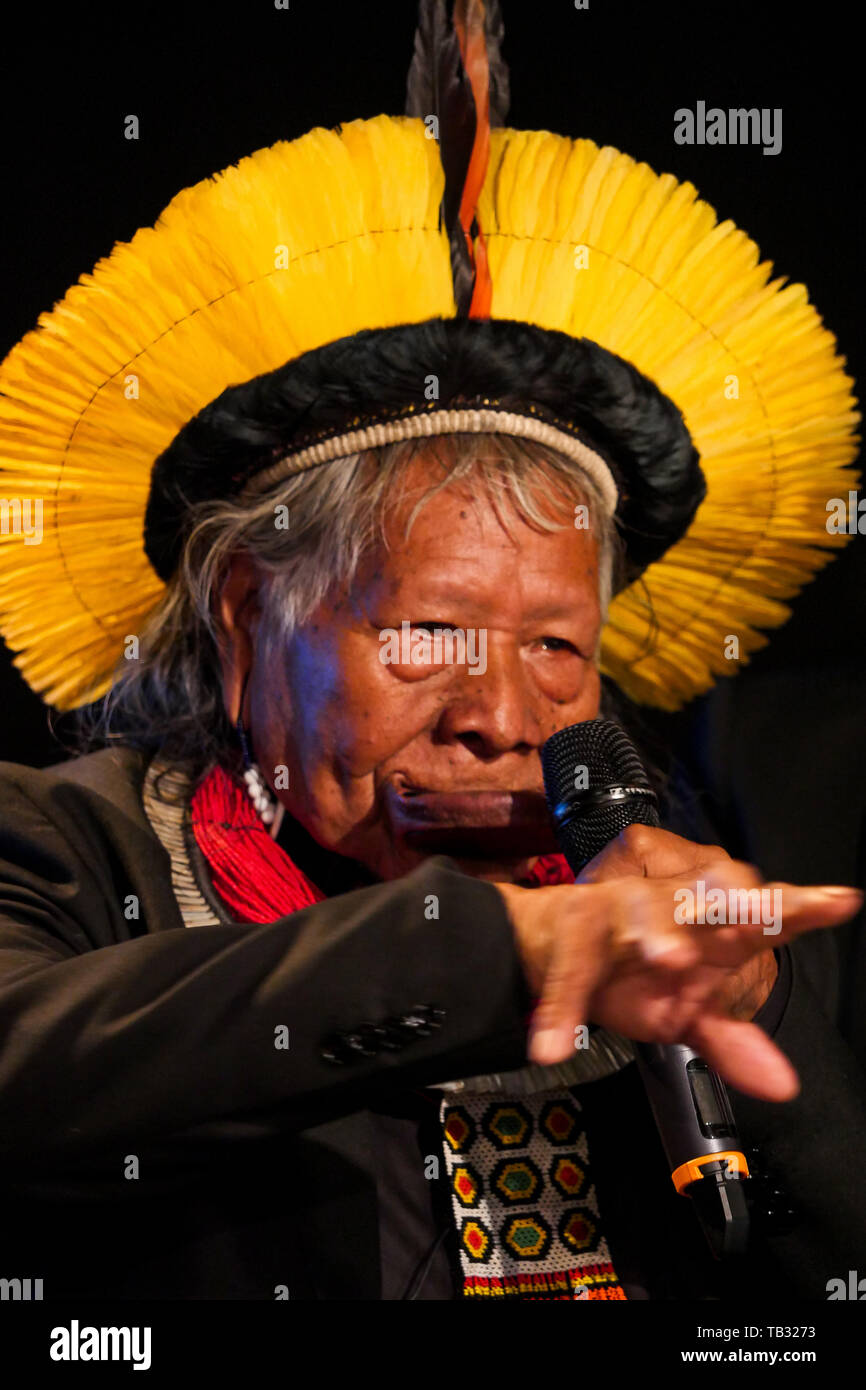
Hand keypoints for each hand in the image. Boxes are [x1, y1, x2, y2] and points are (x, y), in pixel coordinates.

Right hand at [494, 835, 861, 1100]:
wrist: (553, 943)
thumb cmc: (630, 970)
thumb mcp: (684, 1012)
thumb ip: (732, 1043)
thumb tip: (785, 1087)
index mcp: (708, 930)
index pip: (761, 916)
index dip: (798, 908)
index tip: (842, 902)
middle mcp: (670, 909)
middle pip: (706, 900)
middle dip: (730, 904)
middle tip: (757, 916)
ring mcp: (619, 914)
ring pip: (640, 915)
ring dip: (656, 932)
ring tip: (670, 957)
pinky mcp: (572, 935)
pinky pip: (571, 974)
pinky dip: (563, 1007)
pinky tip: (557, 1044)